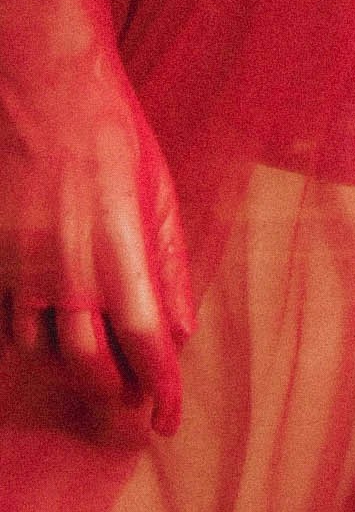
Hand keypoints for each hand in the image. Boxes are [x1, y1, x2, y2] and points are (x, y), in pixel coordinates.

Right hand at [0, 0, 191, 438]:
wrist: (40, 90)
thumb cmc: (110, 135)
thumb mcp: (158, 193)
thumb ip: (168, 266)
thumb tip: (180, 331)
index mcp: (119, 248)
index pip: (145, 343)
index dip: (161, 391)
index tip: (169, 421)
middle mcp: (65, 266)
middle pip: (87, 365)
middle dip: (114, 395)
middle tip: (135, 404)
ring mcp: (20, 267)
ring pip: (41, 353)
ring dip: (72, 373)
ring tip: (99, 372)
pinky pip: (10, 325)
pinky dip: (35, 343)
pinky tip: (56, 337)